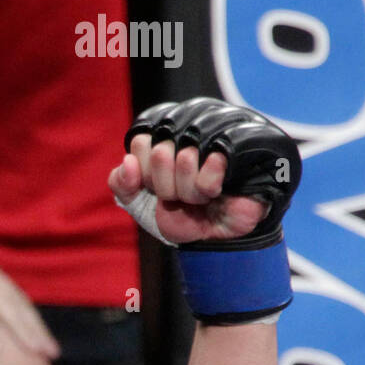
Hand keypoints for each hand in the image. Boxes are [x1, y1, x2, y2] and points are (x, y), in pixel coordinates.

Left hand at [108, 138, 266, 245]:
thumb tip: (128, 160)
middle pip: (160, 152)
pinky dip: (208, 186)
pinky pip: (211, 165)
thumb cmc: (180, 215)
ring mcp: (215, 134)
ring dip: (189, 192)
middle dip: (166, 187)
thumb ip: (122, 183)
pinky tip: (217, 189)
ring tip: (200, 197)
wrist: (216, 236)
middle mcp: (188, 128)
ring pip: (184, 159)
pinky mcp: (242, 146)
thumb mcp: (140, 204)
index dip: (145, 176)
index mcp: (163, 135)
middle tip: (181, 196)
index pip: (140, 143)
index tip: (159, 189)